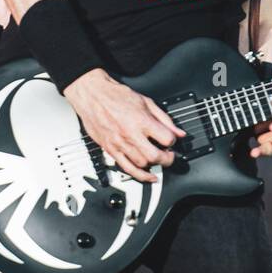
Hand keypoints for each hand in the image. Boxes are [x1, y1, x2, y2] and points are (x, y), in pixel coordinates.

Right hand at [62, 69, 184, 182]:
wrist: (93, 96)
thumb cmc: (116, 96)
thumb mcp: (146, 102)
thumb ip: (164, 119)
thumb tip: (179, 132)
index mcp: (141, 120)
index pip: (166, 139)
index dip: (173, 141)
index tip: (171, 140)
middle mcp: (131, 134)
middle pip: (155, 156)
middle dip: (167, 159)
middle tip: (169, 155)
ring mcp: (120, 144)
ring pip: (142, 164)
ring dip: (154, 165)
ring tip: (157, 159)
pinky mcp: (111, 150)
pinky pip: (127, 169)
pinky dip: (141, 176)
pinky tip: (149, 176)